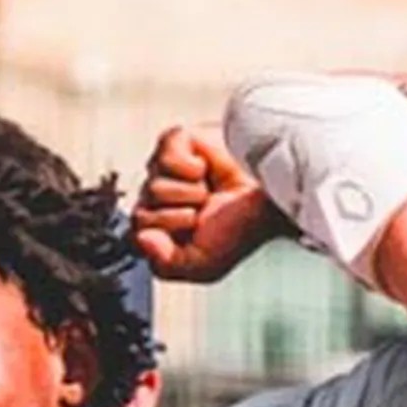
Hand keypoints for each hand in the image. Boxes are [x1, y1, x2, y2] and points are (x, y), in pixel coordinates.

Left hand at [132, 124, 290, 283]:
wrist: (270, 198)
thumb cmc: (242, 227)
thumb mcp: (205, 264)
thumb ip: (166, 264)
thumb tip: (143, 238)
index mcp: (161, 227)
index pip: (136, 237)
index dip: (165, 240)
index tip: (193, 236)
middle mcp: (157, 197)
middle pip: (141, 215)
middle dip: (180, 219)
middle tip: (206, 213)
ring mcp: (162, 169)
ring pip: (153, 188)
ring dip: (191, 194)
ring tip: (211, 192)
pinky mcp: (173, 142)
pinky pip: (165, 159)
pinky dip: (192, 168)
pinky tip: (207, 169)